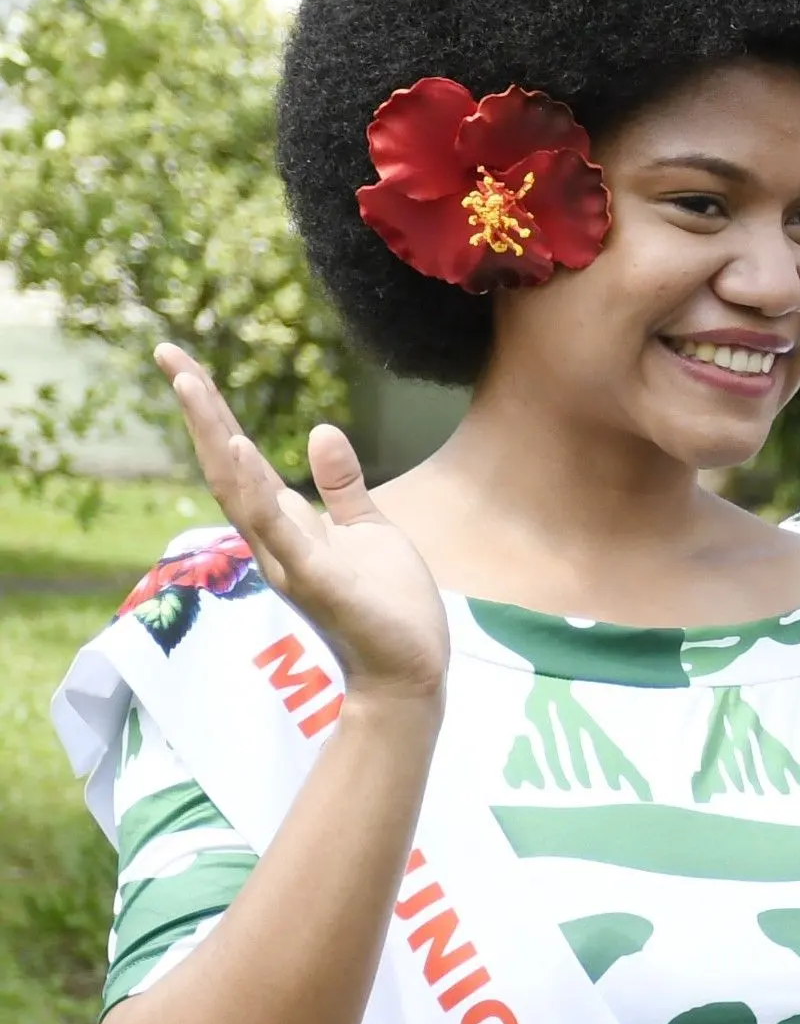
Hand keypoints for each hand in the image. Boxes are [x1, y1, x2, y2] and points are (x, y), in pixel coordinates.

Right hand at [160, 343, 445, 697]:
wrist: (408, 670)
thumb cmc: (387, 605)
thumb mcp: (368, 529)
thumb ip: (342, 485)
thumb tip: (322, 429)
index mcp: (286, 524)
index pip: (240, 457)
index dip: (212, 411)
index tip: (182, 365)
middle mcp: (273, 539)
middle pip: (225, 464)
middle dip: (199, 409)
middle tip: (168, 354)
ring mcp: (290, 559)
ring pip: (240, 491)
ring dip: (216, 437)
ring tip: (192, 385)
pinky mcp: (318, 578)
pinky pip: (281, 529)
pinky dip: (256, 491)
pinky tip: (238, 448)